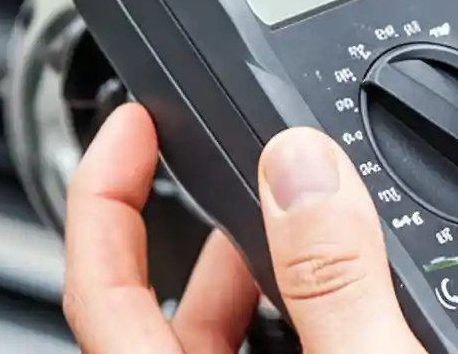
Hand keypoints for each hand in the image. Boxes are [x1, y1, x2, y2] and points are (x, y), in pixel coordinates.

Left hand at [63, 103, 424, 352]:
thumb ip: (335, 276)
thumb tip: (304, 168)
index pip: (98, 287)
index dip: (104, 194)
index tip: (133, 126)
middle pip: (168, 302)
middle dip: (221, 222)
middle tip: (263, 164)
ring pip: (230, 330)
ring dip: (272, 268)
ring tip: (321, 217)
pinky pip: (284, 347)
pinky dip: (311, 306)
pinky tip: (359, 290)